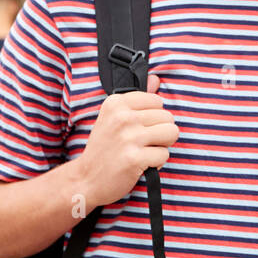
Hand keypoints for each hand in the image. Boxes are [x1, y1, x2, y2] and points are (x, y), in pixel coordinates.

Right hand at [74, 74, 177, 208]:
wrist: (85, 179)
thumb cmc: (103, 148)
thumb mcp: (113, 118)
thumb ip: (137, 99)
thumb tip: (155, 79)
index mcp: (115, 103)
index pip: (156, 101)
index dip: (153, 117)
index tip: (137, 128)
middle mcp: (122, 117)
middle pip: (167, 117)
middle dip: (159, 133)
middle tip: (140, 143)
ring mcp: (128, 138)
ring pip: (171, 133)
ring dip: (161, 146)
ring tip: (143, 151)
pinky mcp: (135, 158)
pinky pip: (164, 155)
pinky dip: (156, 163)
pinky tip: (140, 164)